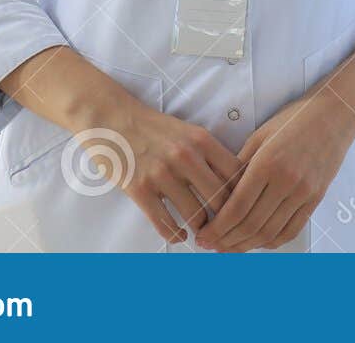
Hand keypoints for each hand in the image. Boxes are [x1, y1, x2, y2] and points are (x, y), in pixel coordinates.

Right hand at [105, 102, 245, 245]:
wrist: (111, 119)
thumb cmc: (153, 128)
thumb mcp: (188, 132)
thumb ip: (209, 153)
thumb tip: (235, 182)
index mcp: (202, 140)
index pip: (236, 175)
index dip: (244, 196)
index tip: (243, 208)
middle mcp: (186, 156)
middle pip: (220, 199)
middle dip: (226, 219)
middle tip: (226, 230)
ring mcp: (162, 173)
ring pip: (195, 214)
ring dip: (201, 229)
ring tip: (204, 235)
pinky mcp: (140, 188)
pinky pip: (164, 222)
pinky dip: (175, 234)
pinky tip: (180, 235)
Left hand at [195, 92, 354, 251]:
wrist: (334, 114)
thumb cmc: (293, 120)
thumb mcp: (259, 137)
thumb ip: (239, 167)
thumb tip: (219, 197)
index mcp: (267, 163)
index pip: (236, 208)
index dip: (217, 229)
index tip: (203, 236)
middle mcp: (286, 181)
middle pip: (251, 225)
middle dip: (226, 241)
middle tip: (211, 246)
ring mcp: (304, 192)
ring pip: (270, 232)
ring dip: (246, 245)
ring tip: (230, 248)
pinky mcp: (316, 198)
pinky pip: (292, 229)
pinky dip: (272, 242)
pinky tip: (258, 242)